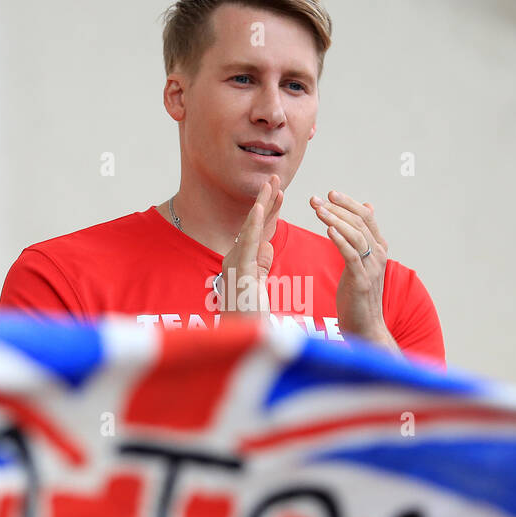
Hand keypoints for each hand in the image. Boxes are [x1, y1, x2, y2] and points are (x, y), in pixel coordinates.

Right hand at [218, 175, 282, 318]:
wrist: (242, 338)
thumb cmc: (249, 319)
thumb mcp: (259, 286)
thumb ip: (261, 265)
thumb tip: (266, 246)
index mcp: (242, 263)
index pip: (259, 232)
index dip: (270, 212)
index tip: (280, 194)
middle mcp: (235, 259)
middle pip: (255, 224)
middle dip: (266, 200)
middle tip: (276, 178)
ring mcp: (235, 262)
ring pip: (250, 227)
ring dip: (262, 203)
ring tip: (271, 183)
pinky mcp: (239, 269)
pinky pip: (247, 240)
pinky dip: (254, 221)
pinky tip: (261, 205)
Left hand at [311, 190, 392, 347]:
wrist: (366, 327)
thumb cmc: (359, 296)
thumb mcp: (363, 262)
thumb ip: (363, 236)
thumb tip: (367, 206)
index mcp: (379, 248)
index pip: (366, 216)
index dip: (348, 203)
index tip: (330, 193)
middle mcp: (379, 254)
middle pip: (360, 221)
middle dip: (337, 208)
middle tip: (316, 199)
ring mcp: (372, 267)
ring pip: (355, 235)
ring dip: (335, 219)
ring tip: (318, 209)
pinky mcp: (362, 281)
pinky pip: (351, 255)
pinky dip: (340, 240)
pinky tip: (327, 230)